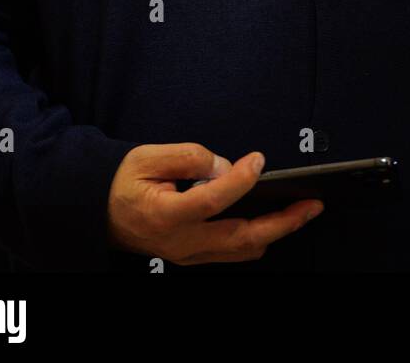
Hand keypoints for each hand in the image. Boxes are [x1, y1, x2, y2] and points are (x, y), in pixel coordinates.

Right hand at [106, 142, 323, 263]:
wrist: (99, 211)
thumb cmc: (123, 181)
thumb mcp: (147, 156)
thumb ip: (188, 157)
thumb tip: (224, 167)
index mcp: (167, 215)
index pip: (214, 199)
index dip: (241, 179)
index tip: (258, 160)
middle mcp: (182, 241)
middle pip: (242, 238)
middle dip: (283, 222)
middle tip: (311, 204)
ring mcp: (189, 253)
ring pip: (242, 250)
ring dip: (275, 231)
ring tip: (301, 211)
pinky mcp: (193, 254)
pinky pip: (232, 251)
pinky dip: (257, 236)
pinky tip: (271, 219)